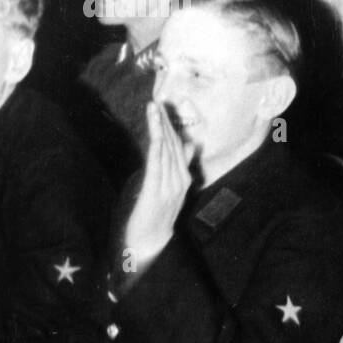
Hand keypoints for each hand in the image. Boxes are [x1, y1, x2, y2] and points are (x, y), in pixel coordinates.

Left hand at [123, 101, 192, 269]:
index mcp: (183, 178)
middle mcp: (180, 179)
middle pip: (174, 144)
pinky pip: (157, 162)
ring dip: (160, 126)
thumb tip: (190, 146)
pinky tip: (154, 131)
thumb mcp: (170, 190)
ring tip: (154, 107)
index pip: (179, 147)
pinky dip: (157, 143)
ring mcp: (170, 184)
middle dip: (166, 121)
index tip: (164, 108)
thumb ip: (179, 169)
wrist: (151, 243)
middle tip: (159, 100)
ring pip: (166, 149)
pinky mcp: (156, 189)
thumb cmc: (157, 217)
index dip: (172, 127)